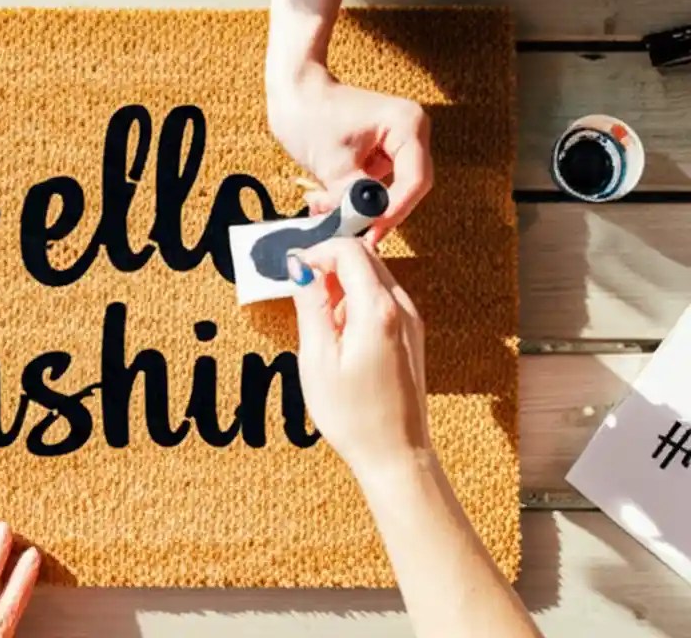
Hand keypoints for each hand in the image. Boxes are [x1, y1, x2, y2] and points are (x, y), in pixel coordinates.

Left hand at [266, 62, 432, 244]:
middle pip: (407, 190)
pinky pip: (374, 188)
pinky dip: (352, 200)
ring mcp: (395, 147)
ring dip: (359, 209)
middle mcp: (410, 134)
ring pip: (389, 193)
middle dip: (375, 213)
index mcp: (407, 124)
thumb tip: (365, 225)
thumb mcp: (330, 163)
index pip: (415, 180)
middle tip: (346, 230)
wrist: (293, 94)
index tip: (370, 233)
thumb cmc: (309, 114)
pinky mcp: (379, 156)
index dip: (394, 211)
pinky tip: (325, 201)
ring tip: (323, 208)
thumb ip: (352, 197)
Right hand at [287, 238, 429, 475]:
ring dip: (342, 285)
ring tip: (323, 327)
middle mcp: (401, 308)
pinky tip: (342, 338)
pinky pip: (381, 299)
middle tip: (304, 298)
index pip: (349, 250)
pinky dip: (356, 302)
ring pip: (373, 276)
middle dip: (329, 265)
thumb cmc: (353, 415)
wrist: (395, 454)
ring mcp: (410, 320)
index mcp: (376, 310)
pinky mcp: (410, 334)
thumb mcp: (317, 358)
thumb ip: (310, 305)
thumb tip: (300, 267)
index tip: (294, 271)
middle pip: (365, 257)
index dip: (317, 252)